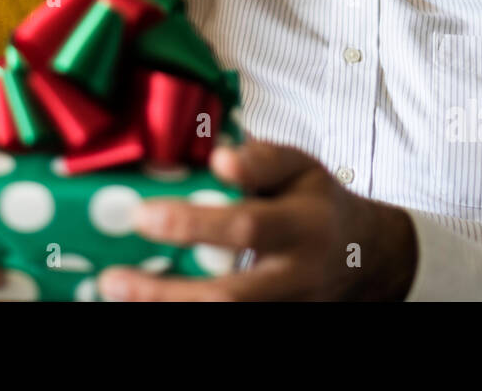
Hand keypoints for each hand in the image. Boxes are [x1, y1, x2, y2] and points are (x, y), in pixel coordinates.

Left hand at [97, 142, 418, 300]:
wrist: (367, 258)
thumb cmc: (318, 204)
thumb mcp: (302, 168)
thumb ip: (262, 160)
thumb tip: (220, 158)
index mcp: (302, 225)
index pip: (247, 225)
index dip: (193, 223)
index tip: (142, 215)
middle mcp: (294, 276)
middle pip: (229, 295)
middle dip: (167, 291)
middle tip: (114, 277)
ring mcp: (285, 307)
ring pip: (225, 318)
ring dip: (168, 308)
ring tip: (118, 291)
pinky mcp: (275, 321)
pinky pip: (229, 324)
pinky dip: (182, 313)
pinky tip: (146, 303)